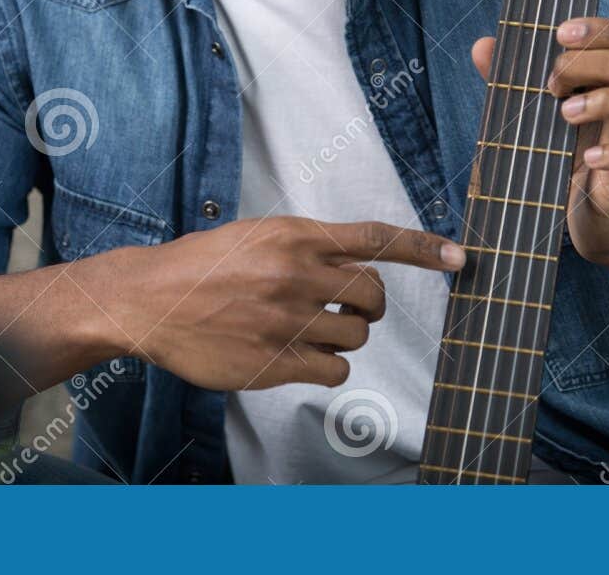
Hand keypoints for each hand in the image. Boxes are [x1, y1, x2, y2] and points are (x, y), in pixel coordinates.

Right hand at [105, 217, 464, 390]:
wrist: (149, 299)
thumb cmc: (200, 267)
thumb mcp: (257, 235)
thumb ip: (305, 247)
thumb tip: (349, 264)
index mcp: (295, 236)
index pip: (375, 238)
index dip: (424, 247)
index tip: (460, 258)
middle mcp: (297, 274)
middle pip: (373, 296)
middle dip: (368, 306)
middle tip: (344, 309)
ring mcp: (288, 320)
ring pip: (356, 338)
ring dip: (343, 338)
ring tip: (307, 331)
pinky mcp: (276, 361)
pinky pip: (335, 373)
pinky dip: (327, 369)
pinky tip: (299, 357)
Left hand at [471, 18, 608, 270]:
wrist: (599, 216)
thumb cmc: (569, 155)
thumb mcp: (540, 115)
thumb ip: (514, 80)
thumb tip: (482, 45)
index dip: (606, 28)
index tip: (560, 33)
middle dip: (586, 63)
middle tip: (551, 85)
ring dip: (605, 101)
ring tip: (564, 114)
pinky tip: (588, 158)